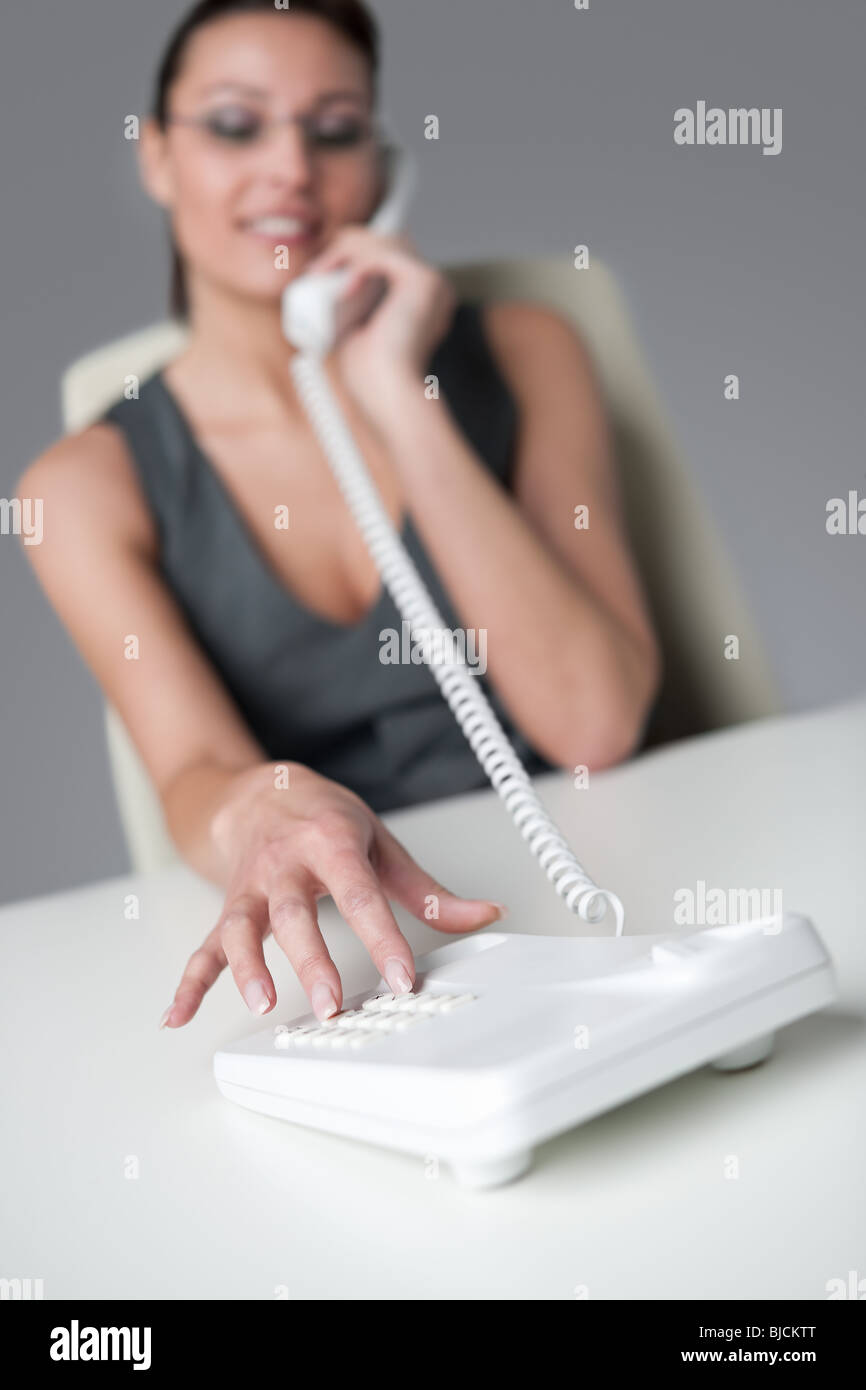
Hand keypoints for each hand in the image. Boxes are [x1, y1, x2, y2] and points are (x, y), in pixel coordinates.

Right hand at [160, 762, 504, 1027]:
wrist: (262, 791)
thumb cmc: (323, 819)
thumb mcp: (381, 844)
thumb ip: (428, 891)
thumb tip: (483, 916)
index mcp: (331, 843)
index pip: (360, 894)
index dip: (383, 938)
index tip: (401, 977)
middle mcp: (285, 865)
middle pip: (295, 914)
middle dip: (312, 960)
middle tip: (331, 1003)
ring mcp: (251, 888)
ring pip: (241, 926)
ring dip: (246, 966)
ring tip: (261, 1003)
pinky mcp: (228, 908)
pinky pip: (203, 945)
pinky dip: (189, 981)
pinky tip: (178, 1014)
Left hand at [304, 227, 456, 420]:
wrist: (386, 389)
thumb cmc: (370, 371)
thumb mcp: (358, 325)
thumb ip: (355, 302)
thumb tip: (325, 280)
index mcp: (422, 297)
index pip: (388, 255)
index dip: (353, 253)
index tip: (320, 270)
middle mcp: (434, 287)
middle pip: (386, 241)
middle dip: (346, 247)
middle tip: (316, 271)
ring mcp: (434, 282)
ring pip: (383, 242)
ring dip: (345, 252)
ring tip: (321, 275)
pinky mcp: (424, 282)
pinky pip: (383, 255)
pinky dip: (358, 264)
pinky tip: (345, 286)